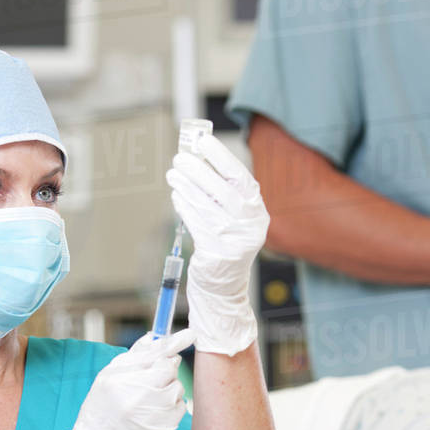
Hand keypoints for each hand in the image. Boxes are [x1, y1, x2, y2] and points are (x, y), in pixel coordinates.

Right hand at [37, 328, 194, 429]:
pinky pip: (180, 406)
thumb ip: (133, 356)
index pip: (156, 354)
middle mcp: (139, 396)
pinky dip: (171, 406)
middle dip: (164, 368)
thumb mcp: (107, 378)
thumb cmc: (101, 410)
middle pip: (169, 368)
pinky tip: (153, 413)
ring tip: (147, 399)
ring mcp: (155, 413)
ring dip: (167, 388)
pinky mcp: (166, 428)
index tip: (191, 334)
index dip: (175, 342)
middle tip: (151, 377)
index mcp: (121, 380)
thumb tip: (155, 337)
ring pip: (177, 386)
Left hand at [165, 133, 269, 354]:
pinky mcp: (219, 253)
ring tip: (172, 174)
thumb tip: (196, 160)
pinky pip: (198, 224)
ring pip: (207, 206)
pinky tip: (176, 196)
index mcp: (257, 211)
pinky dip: (185, 207)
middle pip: (223, 190)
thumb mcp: (229, 217)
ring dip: (187, 187)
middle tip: (180, 158)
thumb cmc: (223, 245)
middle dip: (199, 171)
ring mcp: (237, 240)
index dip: (221, 157)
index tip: (203, 142)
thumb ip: (219, 193)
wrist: (223, 287)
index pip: (241, 177)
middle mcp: (252, 224)